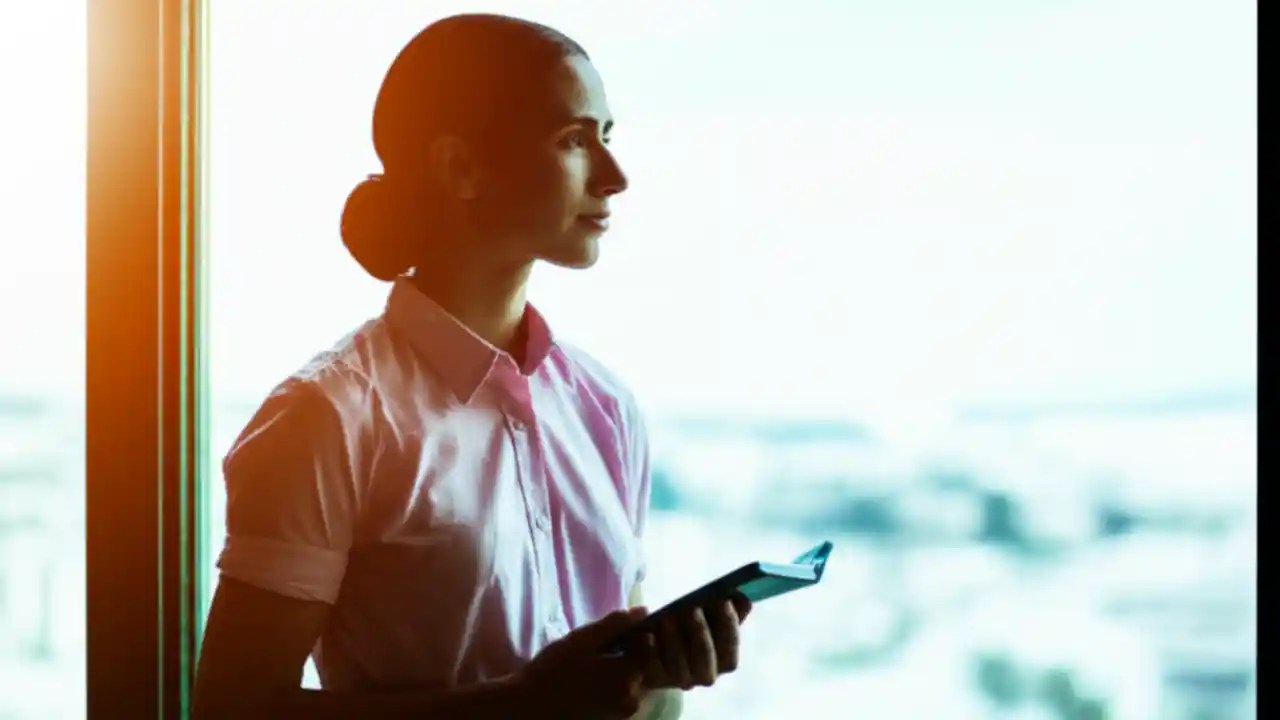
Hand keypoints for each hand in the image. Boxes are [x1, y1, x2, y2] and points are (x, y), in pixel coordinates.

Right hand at [515, 607, 657, 719]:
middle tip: (602, 648)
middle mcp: (631, 698)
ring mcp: (622, 713)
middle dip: (628, 654)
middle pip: (641, 667)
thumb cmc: (552, 671)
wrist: (529, 707)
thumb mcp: (581, 641)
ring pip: (632, 682)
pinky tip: (591, 680)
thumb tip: (643, 610)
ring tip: (594, 664)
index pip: (648, 649)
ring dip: (620, 671)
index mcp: (627, 675)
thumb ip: (614, 625)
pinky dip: (613, 686)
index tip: (618, 631)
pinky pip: (621, 697)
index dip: (636, 635)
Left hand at [638, 594, 752, 691]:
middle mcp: (703, 675)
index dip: (729, 628)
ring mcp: (678, 679)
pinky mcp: (653, 678)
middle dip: (700, 632)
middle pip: (705, 660)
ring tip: (666, 617)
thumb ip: (728, 609)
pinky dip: (650, 651)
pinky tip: (647, 633)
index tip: (723, 601)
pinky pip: (652, 669)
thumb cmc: (689, 627)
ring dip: (673, 640)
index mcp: (721, 662)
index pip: (730, 653)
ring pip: (678, 666)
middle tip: (692, 608)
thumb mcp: (709, 616)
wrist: (657, 650)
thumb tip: (743, 598)